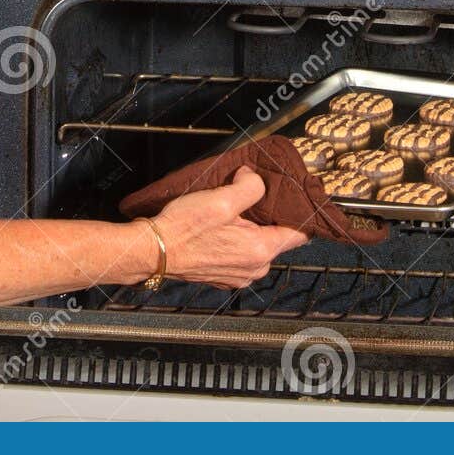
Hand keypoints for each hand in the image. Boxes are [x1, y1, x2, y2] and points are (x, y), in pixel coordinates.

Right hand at [149, 166, 309, 289]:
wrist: (153, 251)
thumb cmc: (183, 229)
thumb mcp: (221, 199)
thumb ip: (249, 186)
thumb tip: (254, 179)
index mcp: (260, 250)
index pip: (300, 234)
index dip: (298, 213)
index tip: (293, 198)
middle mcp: (254, 268)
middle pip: (277, 238)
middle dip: (267, 218)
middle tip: (250, 198)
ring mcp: (239, 275)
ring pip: (257, 245)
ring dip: (248, 229)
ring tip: (230, 212)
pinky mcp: (224, 276)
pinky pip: (240, 254)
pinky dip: (235, 240)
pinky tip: (219, 227)